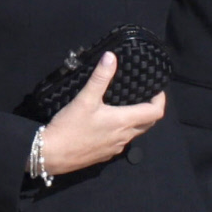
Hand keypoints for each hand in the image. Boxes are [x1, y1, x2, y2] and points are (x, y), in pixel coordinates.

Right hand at [38, 53, 165, 176]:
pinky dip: (121, 131)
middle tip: (144, 96)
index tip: (156, 90)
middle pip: (148, 124)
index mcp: (124, 122)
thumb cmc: (70, 126)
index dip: (160, 100)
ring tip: (126, 106)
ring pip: (133, 134)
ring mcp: (115, 148)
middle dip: (149, 110)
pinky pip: (120, 142)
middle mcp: (124, 137)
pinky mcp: (104, 155)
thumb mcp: (84, 99)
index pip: (155, 113)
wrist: (51, 155)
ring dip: (135, 121)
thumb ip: (99, 78)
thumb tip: (111, 56)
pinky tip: (108, 124)